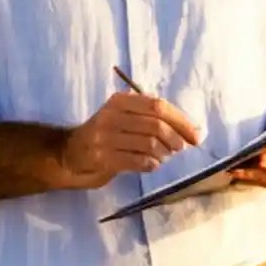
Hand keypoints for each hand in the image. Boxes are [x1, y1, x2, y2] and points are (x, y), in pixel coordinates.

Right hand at [59, 92, 200, 189]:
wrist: (70, 153)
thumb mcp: (124, 116)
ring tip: (164, 156)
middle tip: (181, 148)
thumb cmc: (107, 134)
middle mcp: (111, 115)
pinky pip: (138, 161)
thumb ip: (152, 117)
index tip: (195, 134)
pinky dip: (151, 164)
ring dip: (164, 153)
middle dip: (175, 138)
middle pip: (155, 124)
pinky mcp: (103, 158)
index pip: (157, 106)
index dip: (180, 120)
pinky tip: (152, 164)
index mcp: (120, 100)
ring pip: (148, 144)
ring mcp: (105, 137)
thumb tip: (192, 130)